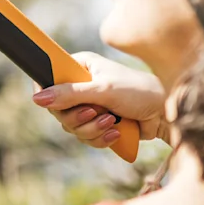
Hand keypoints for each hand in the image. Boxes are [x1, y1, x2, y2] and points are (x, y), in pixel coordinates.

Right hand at [32, 51, 168, 148]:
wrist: (165, 113)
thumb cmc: (137, 91)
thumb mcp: (102, 90)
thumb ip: (70, 94)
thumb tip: (38, 99)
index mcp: (79, 66)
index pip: (48, 77)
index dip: (46, 92)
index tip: (51, 104)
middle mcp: (80, 84)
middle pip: (58, 108)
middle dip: (77, 117)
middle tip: (94, 113)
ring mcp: (88, 104)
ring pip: (71, 126)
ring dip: (91, 129)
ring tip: (112, 123)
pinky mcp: (97, 122)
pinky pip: (85, 136)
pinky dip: (99, 137)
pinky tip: (116, 132)